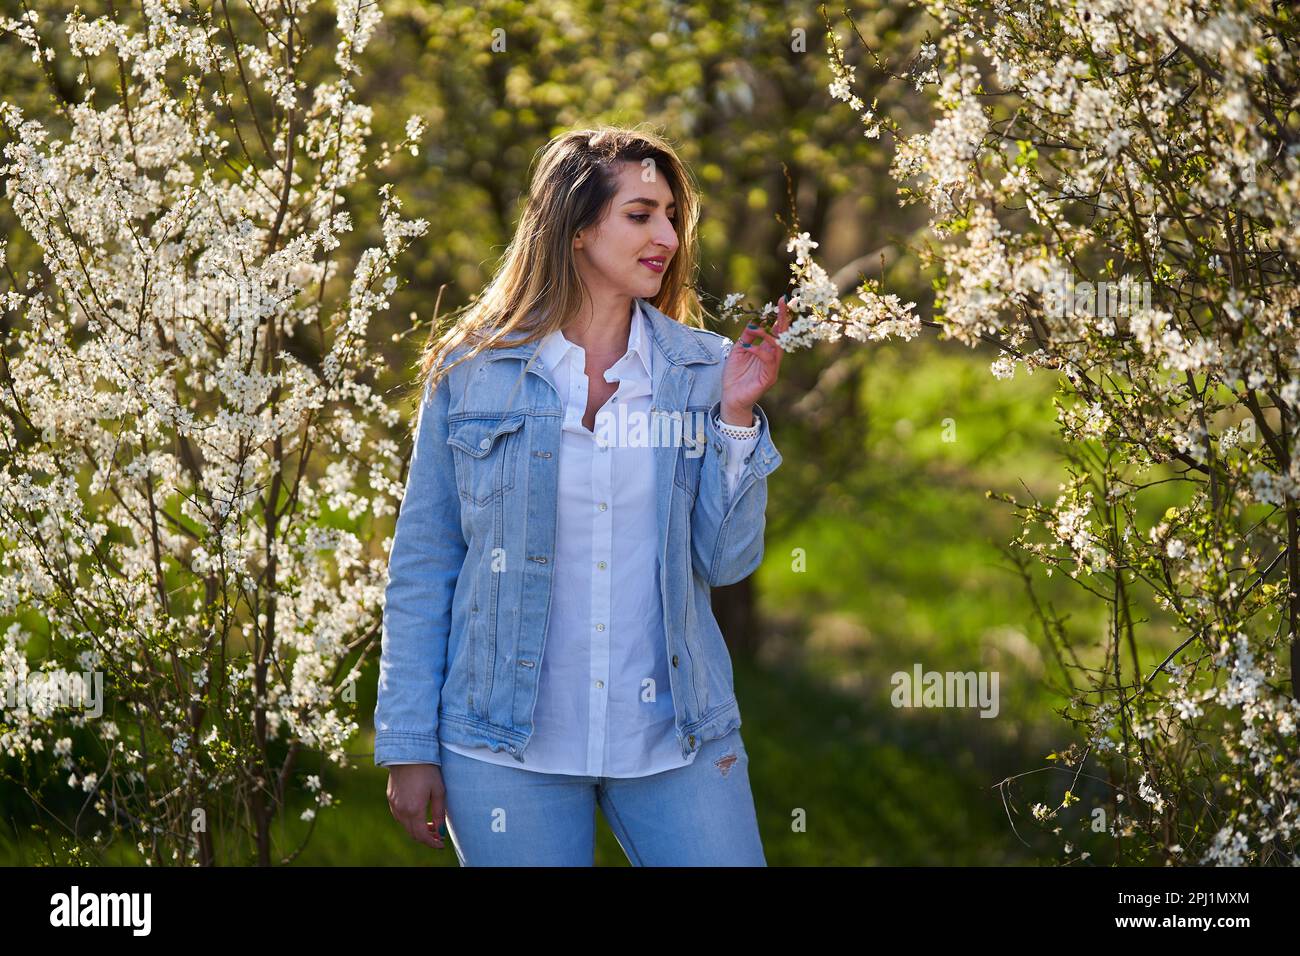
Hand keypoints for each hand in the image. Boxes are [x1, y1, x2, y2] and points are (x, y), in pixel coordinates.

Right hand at [387, 763, 446, 849]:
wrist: (408, 753)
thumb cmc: (427, 770)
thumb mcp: (438, 791)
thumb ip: (439, 812)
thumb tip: (441, 830)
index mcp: (414, 810)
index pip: (422, 835)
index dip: (432, 842)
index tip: (441, 844)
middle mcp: (401, 810)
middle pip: (412, 833)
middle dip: (426, 837)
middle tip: (437, 835)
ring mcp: (394, 804)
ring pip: (405, 825)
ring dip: (417, 829)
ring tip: (430, 824)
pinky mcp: (390, 798)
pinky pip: (399, 816)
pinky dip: (409, 821)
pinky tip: (418, 815)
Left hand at [721, 295, 790, 425]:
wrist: (730, 398)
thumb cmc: (735, 375)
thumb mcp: (738, 351)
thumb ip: (746, 337)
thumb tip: (754, 321)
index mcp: (766, 350)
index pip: (776, 330)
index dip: (780, 316)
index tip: (782, 300)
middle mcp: (772, 358)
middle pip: (782, 336)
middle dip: (783, 319)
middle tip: (783, 304)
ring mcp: (772, 368)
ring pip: (777, 348)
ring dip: (768, 335)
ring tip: (757, 329)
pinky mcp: (768, 378)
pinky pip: (768, 361)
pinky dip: (758, 351)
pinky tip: (748, 347)